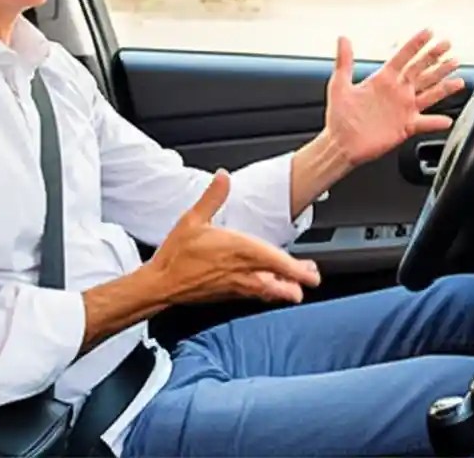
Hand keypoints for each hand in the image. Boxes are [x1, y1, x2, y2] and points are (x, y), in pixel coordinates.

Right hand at [148, 170, 321, 304]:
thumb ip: (213, 197)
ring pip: (270, 294)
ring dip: (285, 290)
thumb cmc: (177, 254)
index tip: (312, 272)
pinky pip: (255, 296)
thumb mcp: (192, 219)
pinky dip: (267, 293)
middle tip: (310, 278)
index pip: (278, 263)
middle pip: (281, 285)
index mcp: (239, 251)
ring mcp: (237, 287)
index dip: (299, 271)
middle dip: (298, 284)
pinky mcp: (229, 296)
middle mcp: (243, 272)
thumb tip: (223, 176)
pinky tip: (268, 287)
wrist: (161, 284)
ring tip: (296, 286)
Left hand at [324, 28, 464, 166]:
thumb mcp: (339, 85)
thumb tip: (343, 38)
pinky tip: (447, 119)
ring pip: (429, 94)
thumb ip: (344, 61)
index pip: (403, 57)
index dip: (416, 44)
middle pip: (421, 71)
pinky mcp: (405, 127)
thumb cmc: (339, 116)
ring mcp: (403, 109)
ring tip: (458, 79)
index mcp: (383, 80)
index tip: (429, 31)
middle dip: (436, 58)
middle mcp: (397, 92)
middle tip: (449, 46)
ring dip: (444, 86)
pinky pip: (425, 123)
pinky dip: (436, 122)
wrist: (341, 144)